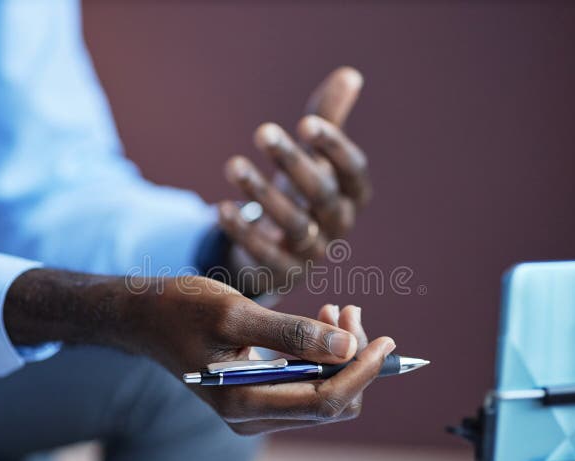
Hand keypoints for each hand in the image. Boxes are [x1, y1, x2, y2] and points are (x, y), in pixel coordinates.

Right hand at [4, 270, 393, 434]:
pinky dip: (322, 354)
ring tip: (337, 310)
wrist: (143, 316)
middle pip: (331, 403)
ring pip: (322, 393)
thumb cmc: (180, 308)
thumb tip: (348, 349)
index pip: (326, 403)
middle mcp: (251, 416)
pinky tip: (322, 319)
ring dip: (339, 353)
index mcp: (243, 403)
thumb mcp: (235, 313)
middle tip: (347, 311)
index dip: (362, 373)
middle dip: (351, 359)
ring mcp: (254, 408)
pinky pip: (306, 384)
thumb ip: (291, 333)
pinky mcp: (257, 393)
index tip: (385, 340)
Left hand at [217, 67, 371, 292]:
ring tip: (233, 165)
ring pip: (294, 223)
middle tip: (262, 131)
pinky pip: (266, 254)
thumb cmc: (301, 191)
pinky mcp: (284, 271)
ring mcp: (314, 252)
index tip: (305, 123)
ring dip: (262, 194)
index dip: (334, 147)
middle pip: (322, 193)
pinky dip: (245, 231)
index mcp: (352, 194)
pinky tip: (221, 209)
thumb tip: (350, 75)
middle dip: (293, 162)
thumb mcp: (314, 157)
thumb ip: (328, 119)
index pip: (353, 170)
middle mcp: (338, 224)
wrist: (282, 249)